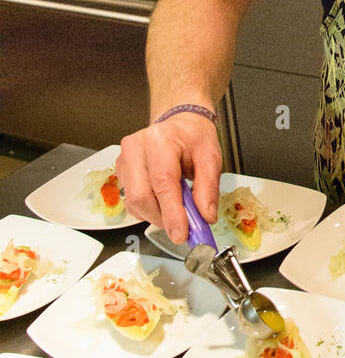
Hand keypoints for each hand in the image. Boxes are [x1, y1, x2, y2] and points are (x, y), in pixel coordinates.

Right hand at [118, 113, 222, 243]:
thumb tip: (205, 217)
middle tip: (184, 225)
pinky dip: (149, 209)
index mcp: (160, 140)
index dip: (172, 213)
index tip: (181, 234)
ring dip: (157, 215)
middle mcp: (136, 148)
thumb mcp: (211, 158)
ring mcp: (124, 159)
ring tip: (177, 207)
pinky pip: (131, 200)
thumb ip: (209, 188)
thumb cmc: (193, 137)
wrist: (179, 123)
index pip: (163, 183)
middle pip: (142, 197)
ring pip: (134, 203)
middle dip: (163, 218)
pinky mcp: (120, 171)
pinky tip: (163, 199)